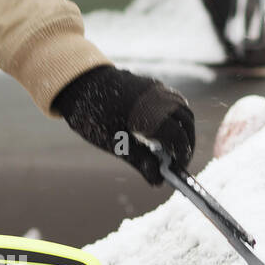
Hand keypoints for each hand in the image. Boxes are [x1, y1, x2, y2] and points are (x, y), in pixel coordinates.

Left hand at [52, 65, 195, 185]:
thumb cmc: (93, 115)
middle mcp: (157, 98)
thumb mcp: (116, 144)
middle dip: (187, 141)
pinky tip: (163, 127)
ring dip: (183, 126)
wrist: (77, 83)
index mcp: (150, 115)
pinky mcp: (150, 84)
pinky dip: (175, 114)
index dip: (183, 155)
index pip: (178, 137)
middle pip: (187, 121)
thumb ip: (141, 161)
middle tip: (180, 159)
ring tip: (172, 144)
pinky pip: (172, 99)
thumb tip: (159, 182)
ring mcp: (155, 88)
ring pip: (182, 107)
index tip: (178, 169)